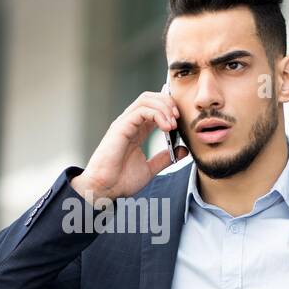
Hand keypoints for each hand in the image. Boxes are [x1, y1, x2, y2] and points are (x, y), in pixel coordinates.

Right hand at [70, 83, 188, 201]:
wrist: (105, 190)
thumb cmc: (121, 181)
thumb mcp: (150, 168)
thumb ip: (165, 158)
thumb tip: (183, 150)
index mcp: (136, 131)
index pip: (154, 108)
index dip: (170, 109)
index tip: (181, 123)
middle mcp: (129, 123)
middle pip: (150, 98)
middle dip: (168, 103)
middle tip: (179, 118)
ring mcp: (124, 123)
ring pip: (146, 100)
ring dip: (164, 107)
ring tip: (173, 123)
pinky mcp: (120, 127)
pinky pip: (141, 110)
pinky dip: (157, 114)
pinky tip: (166, 128)